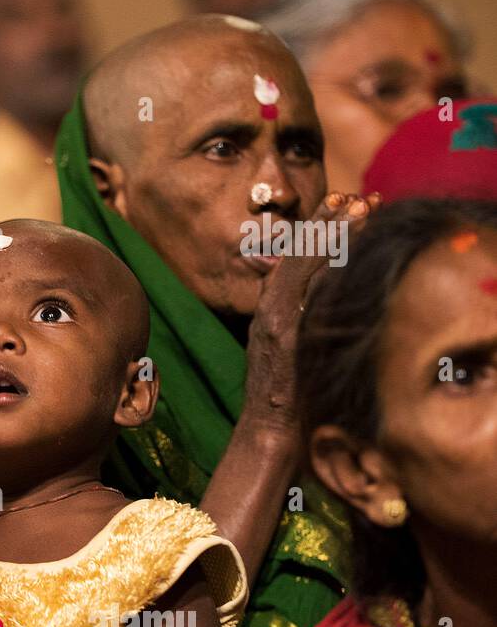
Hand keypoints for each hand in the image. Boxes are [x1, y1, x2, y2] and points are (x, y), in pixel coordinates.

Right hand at [240, 191, 381, 438]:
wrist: (267, 430)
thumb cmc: (281, 394)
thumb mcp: (278, 347)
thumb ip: (287, 315)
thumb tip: (299, 284)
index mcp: (266, 311)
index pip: (291, 259)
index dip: (315, 228)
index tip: (340, 202)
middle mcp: (269, 311)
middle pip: (296, 254)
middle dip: (326, 221)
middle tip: (354, 196)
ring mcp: (278, 323)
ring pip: (304, 267)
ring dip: (333, 234)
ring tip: (360, 208)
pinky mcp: (289, 337)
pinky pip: (311, 294)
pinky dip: (330, 268)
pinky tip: (353, 249)